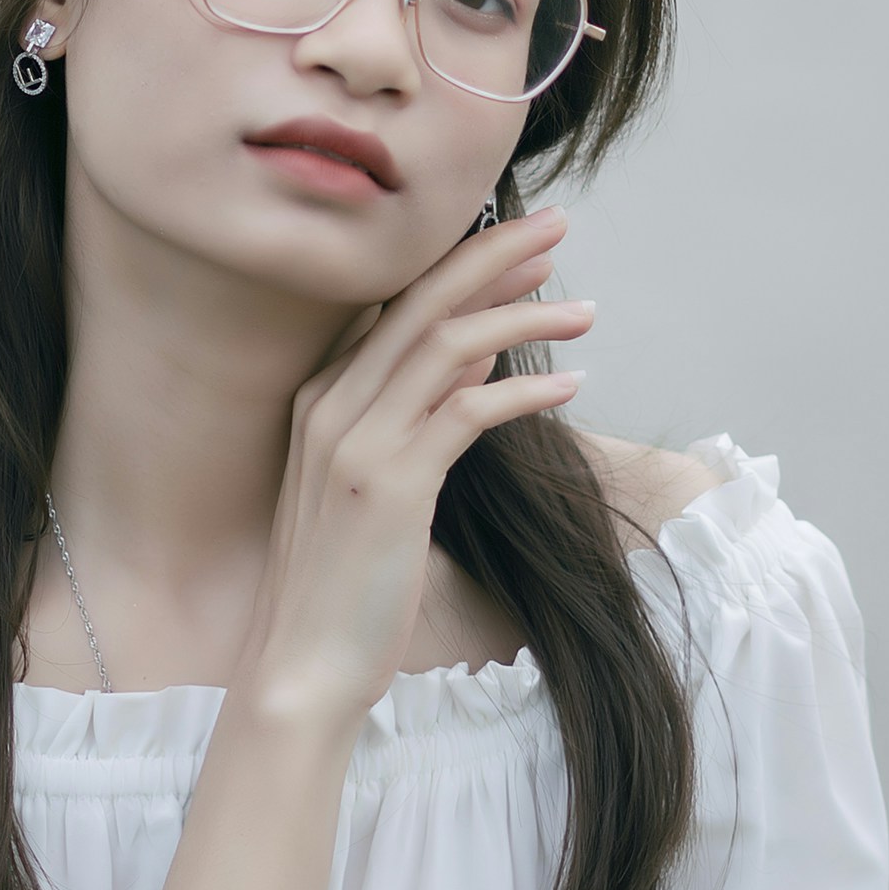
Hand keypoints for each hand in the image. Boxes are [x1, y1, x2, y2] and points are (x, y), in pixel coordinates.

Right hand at [239, 206, 590, 725]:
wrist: (302, 664)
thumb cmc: (343, 584)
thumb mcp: (372, 486)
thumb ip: (412, 418)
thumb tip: (470, 365)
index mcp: (321, 398)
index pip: (397, 303)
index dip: (463, 264)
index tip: (523, 244)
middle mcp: (331, 405)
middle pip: (423, 302)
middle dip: (495, 255)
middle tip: (559, 225)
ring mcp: (356, 442)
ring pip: (449, 343)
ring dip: (524, 316)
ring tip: (586, 310)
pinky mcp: (391, 484)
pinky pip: (467, 411)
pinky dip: (524, 391)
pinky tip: (571, 385)